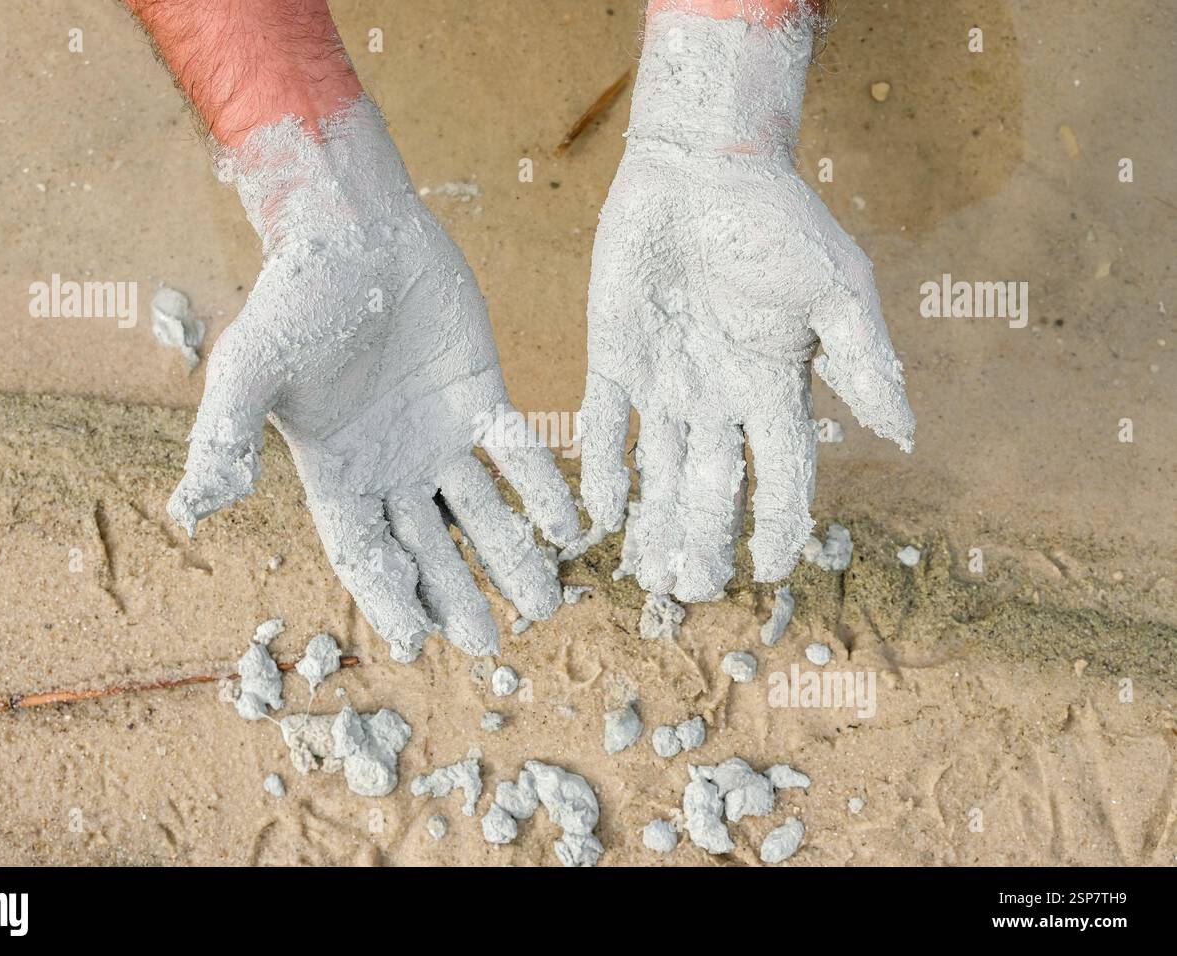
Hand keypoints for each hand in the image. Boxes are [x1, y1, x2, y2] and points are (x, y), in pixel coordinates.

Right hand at [169, 98, 580, 661]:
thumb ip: (224, 440)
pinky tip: (569, 525)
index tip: (418, 641)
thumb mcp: (248, 371)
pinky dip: (542, 488)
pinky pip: (517, 454)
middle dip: (458, 595)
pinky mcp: (482, 399)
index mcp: (336, 472)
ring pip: (481, 512)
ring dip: (510, 557)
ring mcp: (440, 436)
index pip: (364, 552)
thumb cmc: (295, 297)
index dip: (388, 597)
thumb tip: (186, 511)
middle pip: (429, 547)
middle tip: (491, 644)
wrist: (355, 228)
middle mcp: (392, 466)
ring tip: (543, 604)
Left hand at [578, 10, 912, 597]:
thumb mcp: (835, 287)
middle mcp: (719, 394)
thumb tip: (906, 435)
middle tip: (690, 592)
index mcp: (773, 384)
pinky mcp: (614, 356)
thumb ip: (862, 359)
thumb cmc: (778, 219)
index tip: (769, 574)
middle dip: (704, 537)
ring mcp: (665, 379)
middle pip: (712, 484)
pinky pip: (603, 423)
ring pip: (658, 467)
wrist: (701, 164)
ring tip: (645, 574)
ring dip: (654, 520)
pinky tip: (596, 514)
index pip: (781, 472)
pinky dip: (600, 467)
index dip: (777, 524)